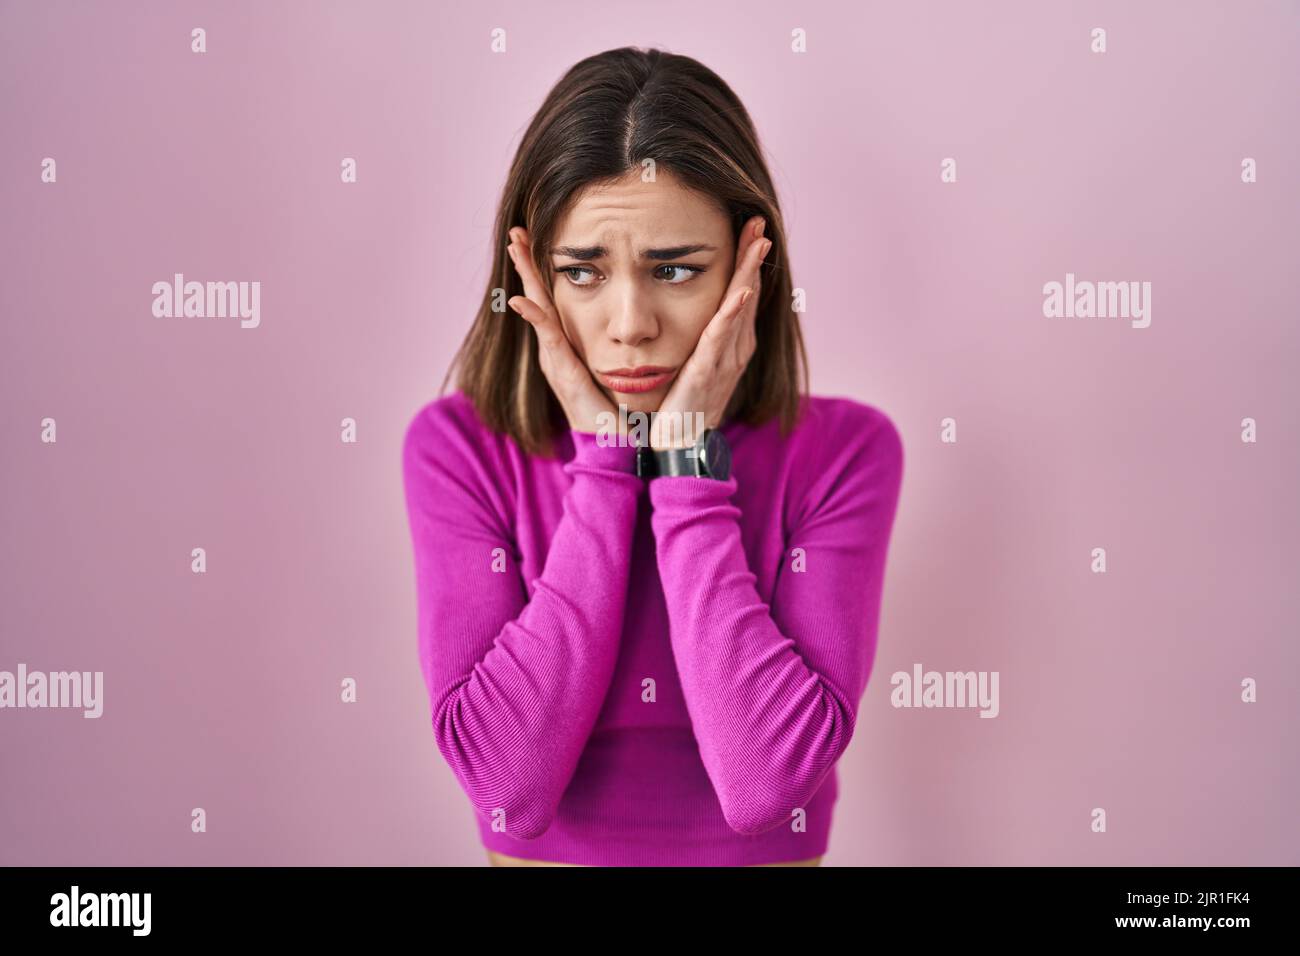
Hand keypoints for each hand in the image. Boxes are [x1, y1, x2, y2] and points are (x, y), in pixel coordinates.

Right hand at [506, 227, 616, 434]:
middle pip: (537, 297)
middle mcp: (556, 350)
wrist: (614, 444)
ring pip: (537, 310)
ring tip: (515, 249)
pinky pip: (549, 339)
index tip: (533, 237)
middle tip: (515, 232)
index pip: (551, 299)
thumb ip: (615, 344)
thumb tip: (629, 319)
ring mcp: (556, 361)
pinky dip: (535, 318)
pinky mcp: (563, 374)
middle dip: (525, 264)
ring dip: (525, 278)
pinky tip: (522, 299)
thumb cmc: (618, 408)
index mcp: (567, 345)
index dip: (540, 269)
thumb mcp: (615, 367)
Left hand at [650, 215, 770, 448]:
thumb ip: (695, 337)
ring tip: (756, 241)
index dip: (747, 262)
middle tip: (759, 222)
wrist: (679, 447)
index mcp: (729, 344)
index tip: (750, 229)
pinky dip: (731, 314)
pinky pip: (720, 339)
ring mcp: (724, 361)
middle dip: (753, 258)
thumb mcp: (692, 363)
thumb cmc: (683, 406)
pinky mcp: (707, 374)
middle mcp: (734, 349)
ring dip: (748, 274)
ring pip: (739, 309)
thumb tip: (688, 309)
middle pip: (747, 294)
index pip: (741, 294)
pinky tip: (740, 292)